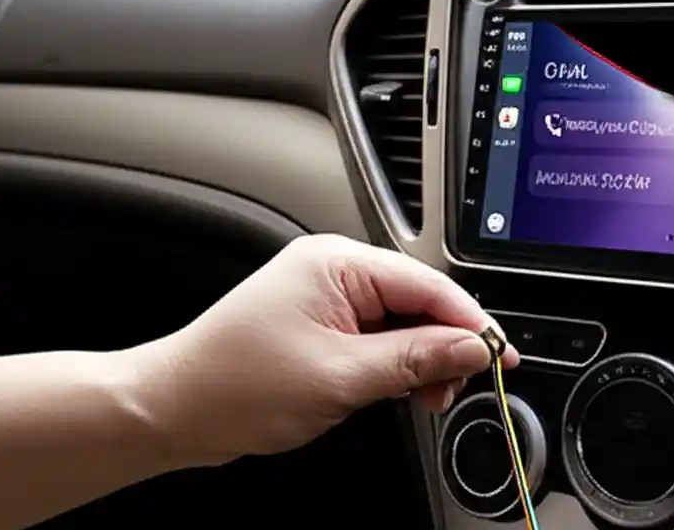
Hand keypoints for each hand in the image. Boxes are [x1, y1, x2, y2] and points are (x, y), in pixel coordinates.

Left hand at [125, 234, 516, 465]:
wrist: (172, 410)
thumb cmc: (234, 386)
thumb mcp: (340, 377)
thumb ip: (414, 360)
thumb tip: (471, 348)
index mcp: (337, 263)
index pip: (429, 286)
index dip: (472, 323)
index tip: (501, 356)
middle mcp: (334, 269)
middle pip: (420, 301)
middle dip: (447, 346)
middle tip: (460, 388)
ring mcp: (328, 296)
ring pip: (404, 322)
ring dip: (423, 360)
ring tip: (428, 398)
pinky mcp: (323, 323)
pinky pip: (380, 335)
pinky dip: (398, 364)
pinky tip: (405, 389)